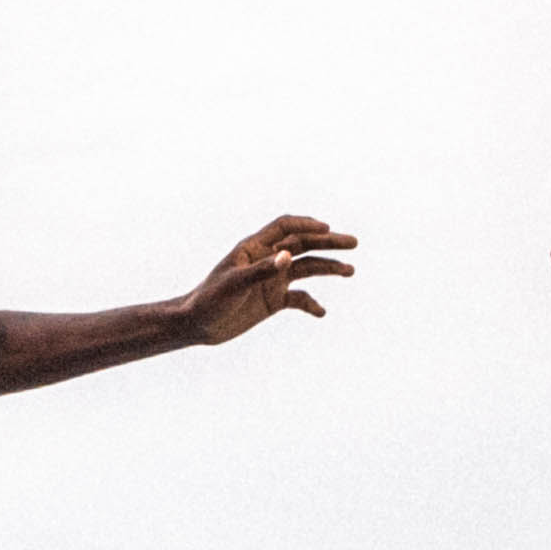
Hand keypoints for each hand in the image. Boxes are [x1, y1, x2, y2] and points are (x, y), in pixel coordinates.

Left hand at [179, 212, 354, 346]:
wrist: (197, 325)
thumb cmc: (210, 300)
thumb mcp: (234, 285)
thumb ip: (261, 270)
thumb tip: (287, 256)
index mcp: (254, 248)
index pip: (285, 228)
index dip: (307, 225)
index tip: (327, 229)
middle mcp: (267, 260)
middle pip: (303, 245)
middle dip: (328, 243)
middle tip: (353, 243)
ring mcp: (272, 280)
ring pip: (306, 269)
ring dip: (328, 268)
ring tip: (349, 271)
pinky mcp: (273, 300)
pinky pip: (299, 299)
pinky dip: (311, 304)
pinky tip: (321, 312)